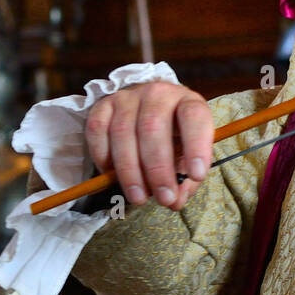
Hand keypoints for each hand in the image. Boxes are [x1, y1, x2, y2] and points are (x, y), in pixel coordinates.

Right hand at [84, 81, 214, 209]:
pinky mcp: (103, 105)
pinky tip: (110, 175)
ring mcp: (127, 97)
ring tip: (139, 197)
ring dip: (130, 171)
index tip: (197, 175)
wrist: (147, 106)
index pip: (194, 117)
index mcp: (187, 100)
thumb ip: (186, 175)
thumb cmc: (173, 132)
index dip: (196, 146)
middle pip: (153, 127)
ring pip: (123, 132)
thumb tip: (175, 201)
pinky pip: (98, 131)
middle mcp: (157, 93)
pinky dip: (103, 157)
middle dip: (158, 169)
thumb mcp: (187, 149)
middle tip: (164, 198)